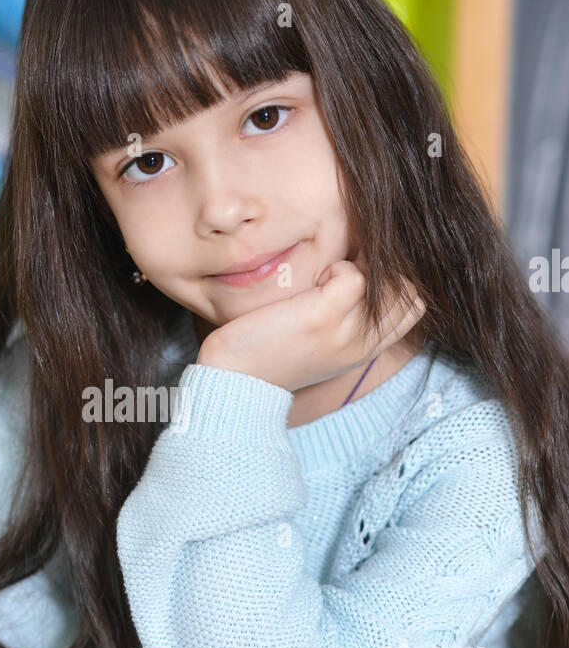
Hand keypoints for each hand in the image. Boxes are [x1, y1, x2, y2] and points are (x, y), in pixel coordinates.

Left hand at [197, 260, 425, 390]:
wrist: (232, 381)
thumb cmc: (266, 354)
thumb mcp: (319, 344)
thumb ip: (344, 320)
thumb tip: (356, 274)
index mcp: (363, 352)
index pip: (413, 308)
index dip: (394, 284)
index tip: (358, 279)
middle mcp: (362, 345)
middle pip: (412, 294)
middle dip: (386, 272)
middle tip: (345, 273)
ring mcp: (346, 331)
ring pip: (390, 282)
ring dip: (360, 266)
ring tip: (327, 278)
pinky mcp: (323, 317)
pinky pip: (354, 275)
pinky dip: (336, 267)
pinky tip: (312, 282)